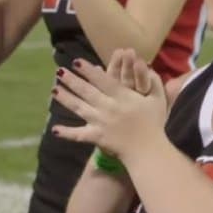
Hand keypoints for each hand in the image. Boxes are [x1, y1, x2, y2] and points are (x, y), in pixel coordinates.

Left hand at [52, 55, 166, 157]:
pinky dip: (66, 133)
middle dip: (72, 80)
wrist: (148, 150)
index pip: (102, 80)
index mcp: (122, 96)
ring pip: (79, 107)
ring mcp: (100, 122)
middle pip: (86, 91)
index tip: (76, 62)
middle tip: (59, 72)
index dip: (88, 70)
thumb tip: (145, 65)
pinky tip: (55, 129)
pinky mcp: (96, 137)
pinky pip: (78, 134)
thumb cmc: (154, 123)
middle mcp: (107, 107)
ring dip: (65, 98)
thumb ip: (154, 81)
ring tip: (54, 90)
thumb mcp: (158, 99)